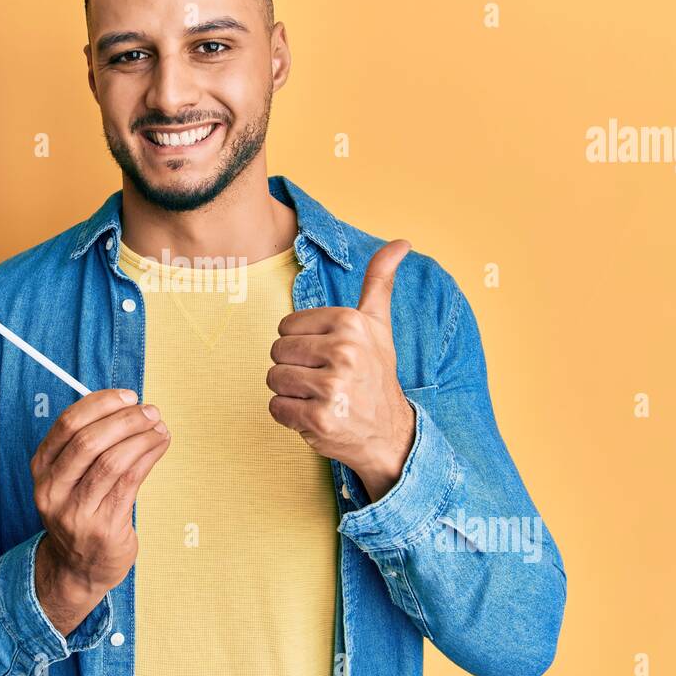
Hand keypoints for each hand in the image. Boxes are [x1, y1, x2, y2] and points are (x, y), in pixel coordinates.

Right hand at [30, 388, 171, 635]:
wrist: (78, 567)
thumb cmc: (81, 510)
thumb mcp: (69, 478)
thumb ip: (89, 443)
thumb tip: (128, 404)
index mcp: (42, 468)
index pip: (67, 424)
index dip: (101, 403)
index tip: (128, 396)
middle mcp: (53, 490)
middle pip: (89, 441)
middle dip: (125, 419)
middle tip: (151, 411)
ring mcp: (76, 512)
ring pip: (112, 461)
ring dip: (142, 437)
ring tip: (160, 428)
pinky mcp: (103, 528)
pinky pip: (130, 482)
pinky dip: (149, 457)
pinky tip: (159, 446)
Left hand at [267, 239, 415, 501]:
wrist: (391, 433)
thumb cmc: (376, 374)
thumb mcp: (378, 325)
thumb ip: (379, 282)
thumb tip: (402, 242)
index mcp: (351, 322)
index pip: (286, 327)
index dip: (300, 344)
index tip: (326, 356)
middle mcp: (344, 351)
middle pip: (276, 352)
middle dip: (292, 368)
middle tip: (321, 379)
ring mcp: (332, 386)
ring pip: (274, 379)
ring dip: (290, 393)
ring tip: (320, 397)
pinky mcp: (319, 418)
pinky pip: (276, 408)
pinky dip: (289, 415)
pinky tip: (316, 415)